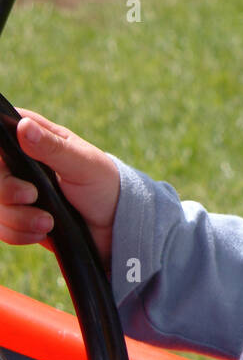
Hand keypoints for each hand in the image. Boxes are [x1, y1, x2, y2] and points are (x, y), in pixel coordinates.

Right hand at [0, 108, 119, 270]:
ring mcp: (15, 191)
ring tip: (48, 222)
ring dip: (17, 219)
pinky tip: (44, 231)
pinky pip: (2, 228)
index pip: (1, 134)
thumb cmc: (102, 183)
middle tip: (33, 196)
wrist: (113, 225)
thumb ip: (52, 147)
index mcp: (33, 136)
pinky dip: (20, 233)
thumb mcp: (81, 163)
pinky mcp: (17, 217)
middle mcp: (18, 162)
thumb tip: (24, 126)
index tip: (12, 167)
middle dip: (6, 191)